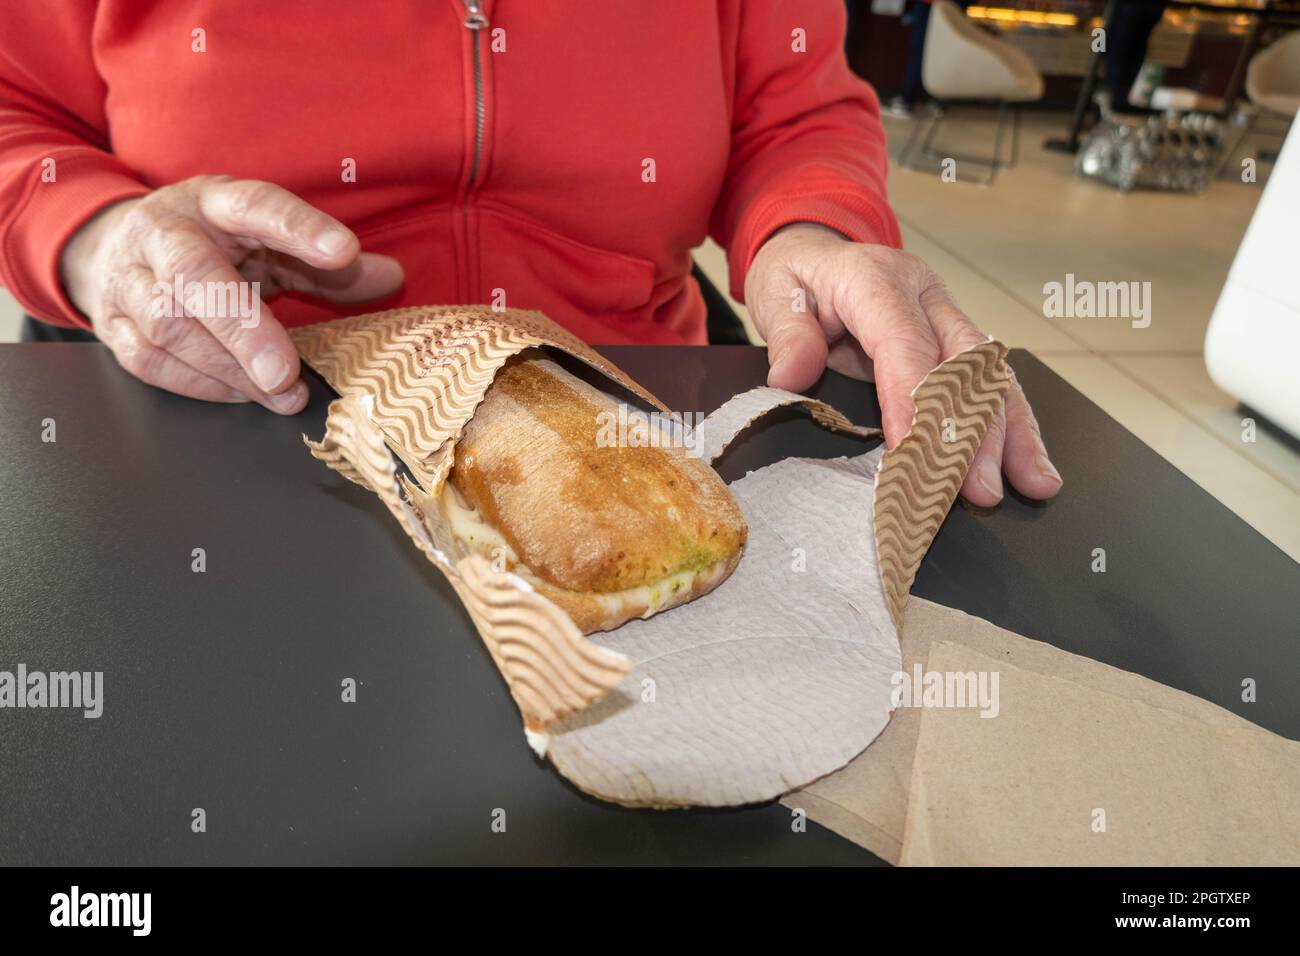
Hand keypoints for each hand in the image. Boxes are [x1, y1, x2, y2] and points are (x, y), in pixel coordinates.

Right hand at [59, 175, 403, 413]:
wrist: (115, 250)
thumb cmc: (212, 247)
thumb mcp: (268, 241)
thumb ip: (327, 265)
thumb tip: (392, 277)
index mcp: (213, 202)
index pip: (256, 204)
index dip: (299, 227)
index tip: (345, 251)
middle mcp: (164, 232)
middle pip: (194, 272)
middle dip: (243, 327)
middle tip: (286, 374)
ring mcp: (130, 277)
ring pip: (168, 324)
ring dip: (228, 367)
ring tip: (281, 393)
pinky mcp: (112, 324)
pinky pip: (150, 359)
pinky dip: (200, 383)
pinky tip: (242, 394)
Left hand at [745, 223, 1060, 505]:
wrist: (816, 255)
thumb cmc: (798, 280)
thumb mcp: (775, 292)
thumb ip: (787, 333)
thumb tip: (792, 373)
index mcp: (877, 279)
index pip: (903, 341)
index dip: (912, 398)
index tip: (912, 451)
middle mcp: (924, 294)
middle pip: (963, 362)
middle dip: (974, 430)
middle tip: (978, 488)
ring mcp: (947, 316)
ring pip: (991, 375)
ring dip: (1011, 433)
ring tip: (1033, 484)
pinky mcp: (957, 341)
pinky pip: (992, 385)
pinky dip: (1014, 427)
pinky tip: (1032, 468)